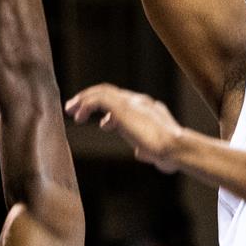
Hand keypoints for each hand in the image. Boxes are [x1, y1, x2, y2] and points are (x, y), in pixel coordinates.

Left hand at [64, 84, 187, 171]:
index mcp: (149, 109)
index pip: (125, 102)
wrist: (175, 147)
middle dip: (91, 98)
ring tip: (71, 110)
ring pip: (101, 91)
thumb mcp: (155, 150)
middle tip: (75, 109)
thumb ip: (146, 149)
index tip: (103, 124)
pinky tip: (78, 116)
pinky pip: (98, 99)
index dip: (110, 110)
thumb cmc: (169, 154)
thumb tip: (139, 153)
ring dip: (83, 99)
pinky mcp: (122, 108)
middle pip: (110, 92)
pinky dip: (85, 104)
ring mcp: (131, 102)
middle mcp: (139, 101)